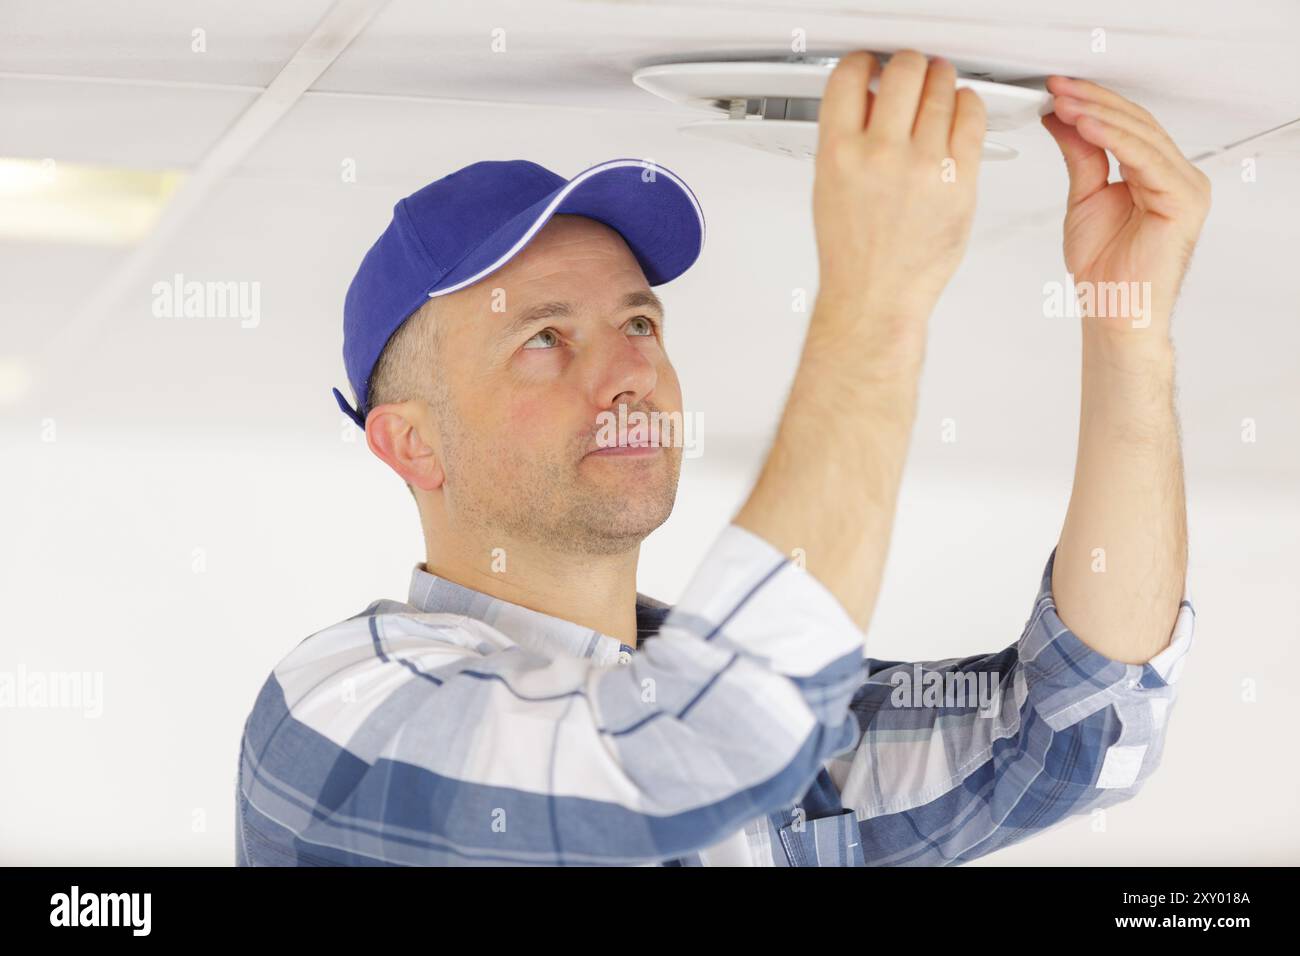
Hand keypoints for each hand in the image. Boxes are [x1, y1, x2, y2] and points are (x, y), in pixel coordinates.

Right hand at [813, 51, 986, 325]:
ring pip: (941, 88)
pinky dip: (968, 103)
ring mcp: (924, 165)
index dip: (865, 62)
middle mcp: (881, 154)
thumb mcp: (829, 187)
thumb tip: (872, 99)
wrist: (875, 297)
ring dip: (941, 80)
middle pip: (904, 71)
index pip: (851, 75)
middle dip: (908, 65)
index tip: (873, 65)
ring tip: (938, 88)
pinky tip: (961, 109)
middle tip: (911, 72)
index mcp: (839, 152)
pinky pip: (972, 116)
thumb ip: (849, 139)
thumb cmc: (853, 252)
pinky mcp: (960, 179)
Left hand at [1043, 77, 1210, 339]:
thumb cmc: (1104, 268)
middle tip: (1056, 89)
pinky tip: (1086, 125)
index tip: (1056, 90)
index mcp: (1155, 173)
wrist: (1114, 310)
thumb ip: (1080, 155)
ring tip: (1064, 103)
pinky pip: (1146, 159)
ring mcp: (1185, 186)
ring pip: (1141, 135)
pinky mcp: (1184, 199)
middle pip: (1135, 123)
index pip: (1126, 124)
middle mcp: (1175, 175)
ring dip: (1098, 114)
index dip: (1092, 102)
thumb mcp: (1083, 197)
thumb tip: (1061, 118)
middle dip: (1092, 102)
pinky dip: (1114, 139)